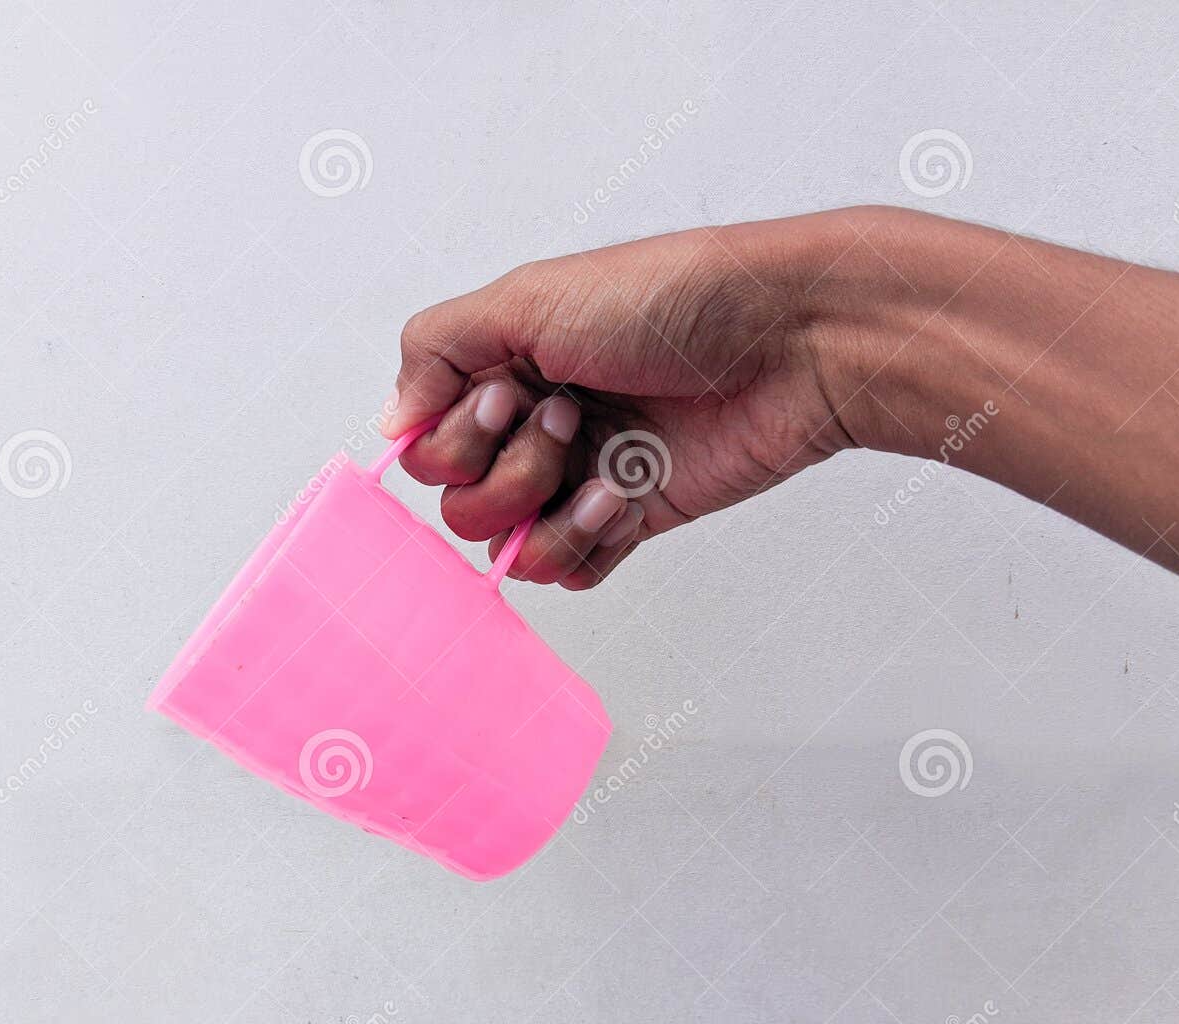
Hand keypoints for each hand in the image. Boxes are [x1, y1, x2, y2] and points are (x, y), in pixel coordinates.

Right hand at [383, 217, 861, 587]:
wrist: (788, 343)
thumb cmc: (672, 300)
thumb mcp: (530, 295)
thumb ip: (437, 350)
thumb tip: (390, 423)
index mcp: (502, 367)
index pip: (427, 444)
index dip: (455, 437)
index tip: (507, 393)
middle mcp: (532, 423)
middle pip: (458, 502)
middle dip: (506, 470)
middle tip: (570, 416)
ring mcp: (577, 477)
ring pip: (505, 546)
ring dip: (541, 513)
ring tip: (602, 468)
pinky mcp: (625, 520)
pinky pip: (565, 572)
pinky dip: (581, 546)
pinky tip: (622, 500)